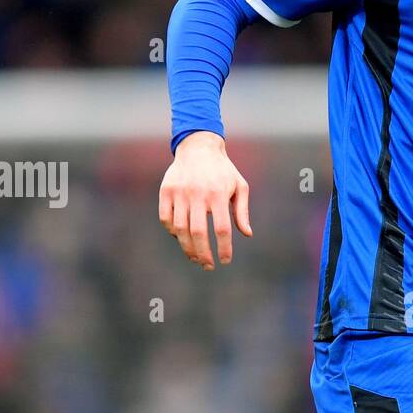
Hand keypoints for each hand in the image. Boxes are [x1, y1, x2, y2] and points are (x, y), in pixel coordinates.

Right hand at [158, 131, 251, 269]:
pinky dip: (172, 232)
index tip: (225, 261)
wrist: (199, 146)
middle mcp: (197, 193)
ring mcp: (179, 192)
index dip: (224, 248)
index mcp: (218, 194)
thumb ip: (242, 211)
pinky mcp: (165, 190)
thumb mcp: (239, 186)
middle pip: (198, 233)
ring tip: (195, 258)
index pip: (221, 229)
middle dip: (203, 254)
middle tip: (209, 266)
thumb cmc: (223, 170)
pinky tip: (181, 238)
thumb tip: (247, 234)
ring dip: (187, 247)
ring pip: (180, 229)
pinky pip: (165, 218)